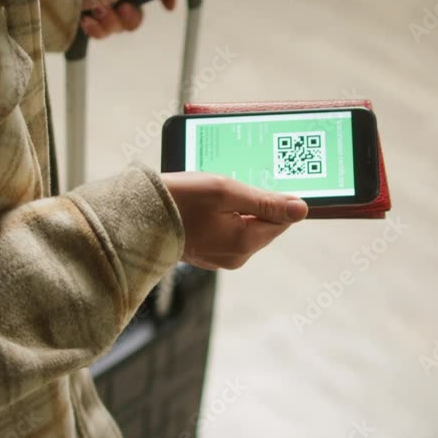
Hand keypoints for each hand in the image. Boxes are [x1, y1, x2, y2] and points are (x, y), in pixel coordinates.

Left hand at [80, 0, 177, 39]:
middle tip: (121, 9)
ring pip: (118, 23)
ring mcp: (97, 1)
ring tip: (97, 13)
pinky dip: (96, 28)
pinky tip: (86, 21)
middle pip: (136, 10)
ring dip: (110, 22)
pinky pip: (101, 30)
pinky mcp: (84, 15)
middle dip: (129, 16)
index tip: (168, 7)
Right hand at [161, 173, 308, 269]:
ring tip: (214, 193)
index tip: (262, 179)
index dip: (277, 198)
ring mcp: (220, 259)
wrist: (136, 217)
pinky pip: (226, 232)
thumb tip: (301, 209)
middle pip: (263, 225)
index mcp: (244, 243)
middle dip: (254, 202)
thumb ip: (266, 201)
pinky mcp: (206, 255)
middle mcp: (236, 257)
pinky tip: (205, 204)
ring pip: (245, 227)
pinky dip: (222, 216)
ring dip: (237, 208)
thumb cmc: (180, 200)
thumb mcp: (226, 191)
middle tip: (232, 182)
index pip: (281, 220)